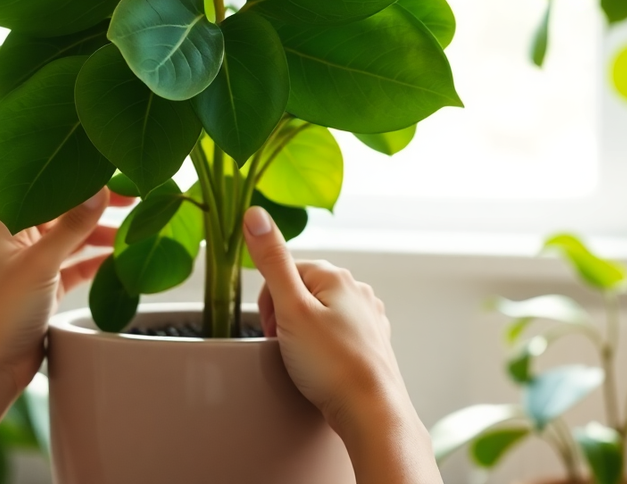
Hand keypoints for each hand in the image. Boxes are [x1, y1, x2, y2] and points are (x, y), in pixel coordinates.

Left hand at [0, 188, 129, 397]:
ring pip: (75, 240)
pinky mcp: (47, 287)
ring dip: (101, 236)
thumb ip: (73, 227)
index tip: (120, 184)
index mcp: (8, 223)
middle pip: (66, 214)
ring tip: (133, 233)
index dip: (87, 185)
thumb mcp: (41, 263)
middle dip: (98, 209)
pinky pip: (77, 266)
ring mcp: (34, 264)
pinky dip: (97, 262)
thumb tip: (100, 191)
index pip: (54, 193)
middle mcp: (19, 239)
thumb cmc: (2, 312)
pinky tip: (119, 258)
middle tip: (135, 202)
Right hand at [243, 206, 440, 483]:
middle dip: (286, 317)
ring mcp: (368, 317)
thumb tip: (255, 214)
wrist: (371, 412)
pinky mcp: (372, 343)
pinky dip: (324, 348)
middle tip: (286, 347)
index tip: (273, 329)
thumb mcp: (291, 309)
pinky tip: (323, 367)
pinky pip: (336, 336)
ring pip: (320, 314)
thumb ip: (272, 260)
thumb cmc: (333, 366)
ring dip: (304, 333)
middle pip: (302, 292)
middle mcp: (357, 291)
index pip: (285, 272)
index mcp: (337, 276)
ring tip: (305, 361)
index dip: (269, 302)